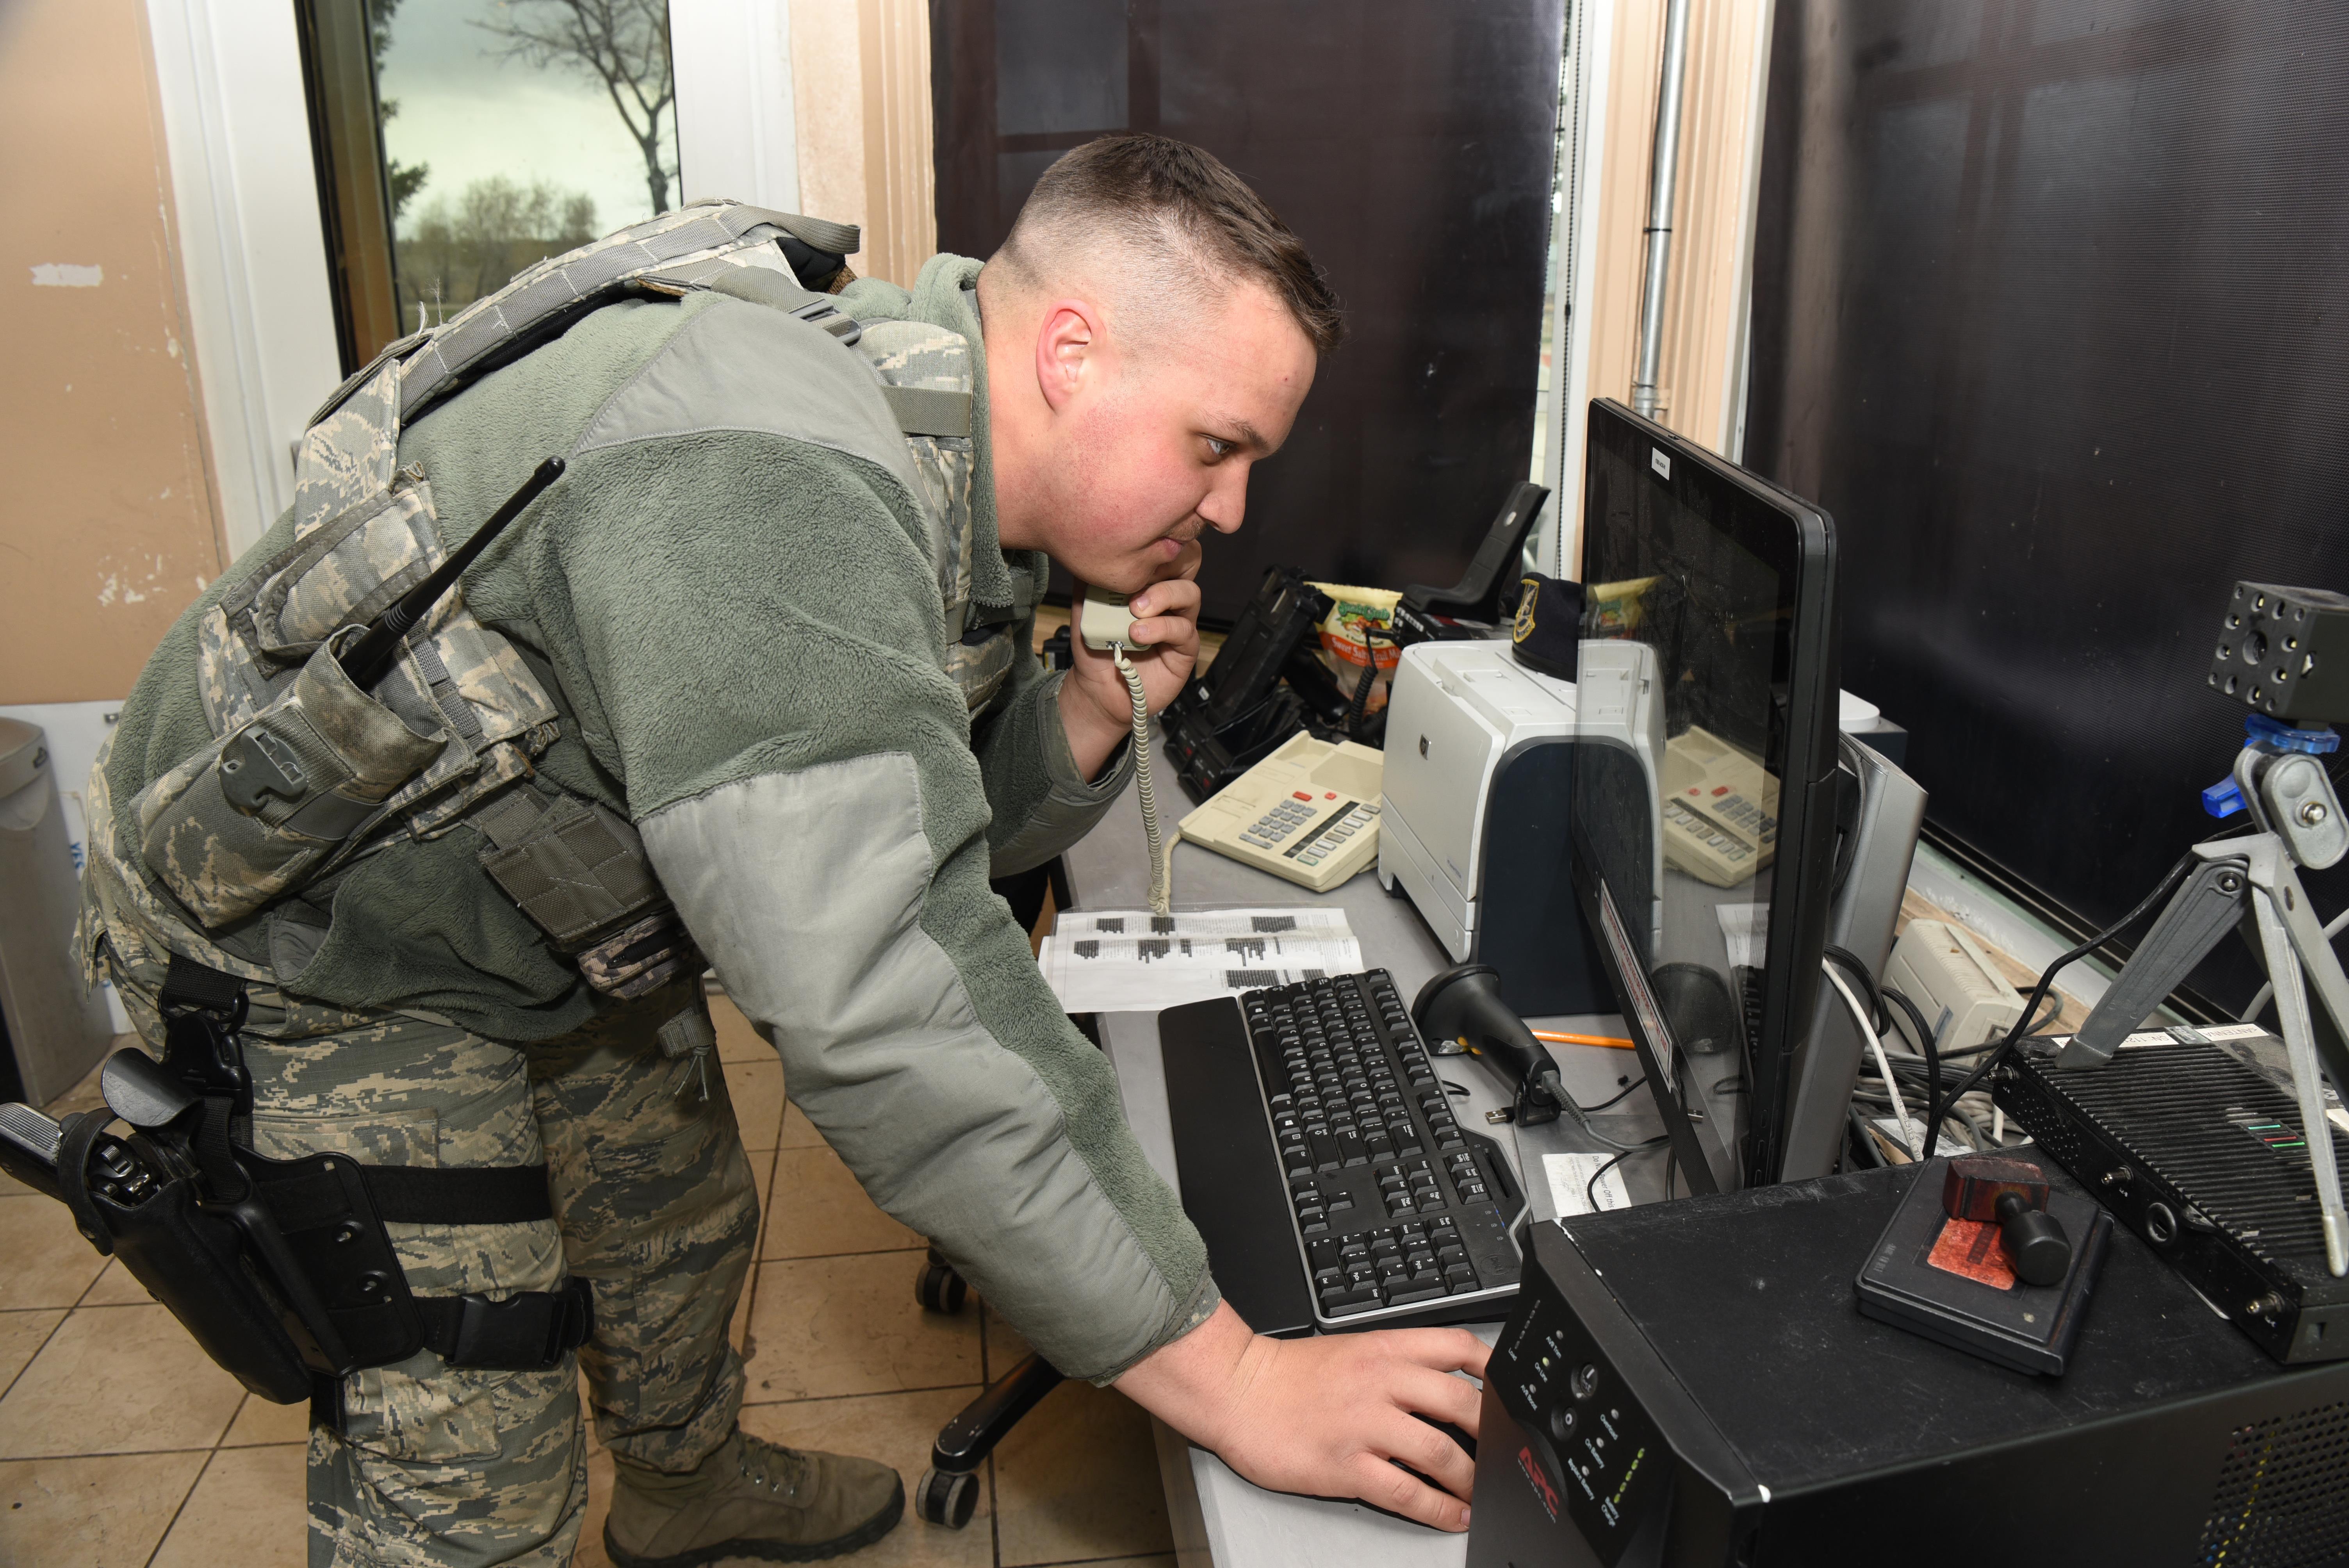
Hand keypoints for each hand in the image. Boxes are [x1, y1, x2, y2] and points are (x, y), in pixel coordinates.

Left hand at [1058, 539, 1204, 778]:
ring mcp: (1179, 622)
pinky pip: (1183, 630)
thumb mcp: (1085, 611)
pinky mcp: (1184, 649)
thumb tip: (1085, 551)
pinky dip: (1160, 628)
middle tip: (1143, 573)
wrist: (1098, 691)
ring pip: (1190, 593)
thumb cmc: (1096, 648)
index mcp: (1150, 582)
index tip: (1138, 547)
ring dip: (1162, 596)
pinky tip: (1138, 633)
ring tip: (1135, 610)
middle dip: (1171, 561)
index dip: (1161, 543)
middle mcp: (1169, 598)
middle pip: (1190, 563)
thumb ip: (1088, 584)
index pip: (1169, 551)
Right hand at [1115, 1302, 1488, 1530]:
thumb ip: (1396, 1363)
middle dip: (1492, 1432)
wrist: (1236, 1389)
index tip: (1511, 1390)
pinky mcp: (1346, 1465)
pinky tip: (1452, 1515)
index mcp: (1384, 1348)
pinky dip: (1439, 1509)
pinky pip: (1407, 1492)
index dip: (1493, 1370)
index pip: (1457, 1347)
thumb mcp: (1351, 1349)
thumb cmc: (1288, 1374)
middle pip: (1460, 1402)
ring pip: (1440, 1452)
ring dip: (1471, 1478)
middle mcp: (1381, 1382)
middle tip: (1505, 1451)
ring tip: (1483, 1493)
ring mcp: (1364, 1425)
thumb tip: (1442, 1385)